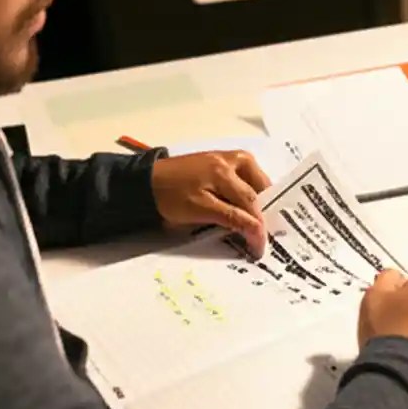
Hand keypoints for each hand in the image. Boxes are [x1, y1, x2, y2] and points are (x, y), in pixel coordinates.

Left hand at [151, 151, 272, 257]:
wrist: (145, 181)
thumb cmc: (170, 196)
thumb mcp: (200, 210)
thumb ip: (231, 218)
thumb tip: (257, 231)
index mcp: (227, 169)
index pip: (252, 203)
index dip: (258, 228)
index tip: (260, 249)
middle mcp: (233, 159)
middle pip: (258, 191)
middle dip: (262, 214)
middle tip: (260, 238)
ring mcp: (229, 158)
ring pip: (255, 183)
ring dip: (257, 203)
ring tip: (253, 224)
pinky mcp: (222, 162)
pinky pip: (245, 179)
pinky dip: (247, 195)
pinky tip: (242, 209)